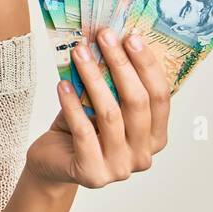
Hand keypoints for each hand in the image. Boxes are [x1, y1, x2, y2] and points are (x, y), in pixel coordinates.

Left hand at [24, 26, 170, 188]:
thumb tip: (113, 40)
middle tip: (104, 37)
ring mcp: (120, 168)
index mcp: (156, 137)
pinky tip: (63, 85)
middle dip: (120, 64)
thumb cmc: (82, 129)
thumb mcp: (102, 104)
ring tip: (79, 53)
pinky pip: (83, 132)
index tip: (132, 38)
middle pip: (137, 102)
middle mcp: (144, 155)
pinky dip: (72, 105)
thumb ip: (114, 85)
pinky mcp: (93, 174)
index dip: (147, 66)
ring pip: (110, 114)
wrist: (53, 162)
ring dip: (93, 78)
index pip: (160, 97)